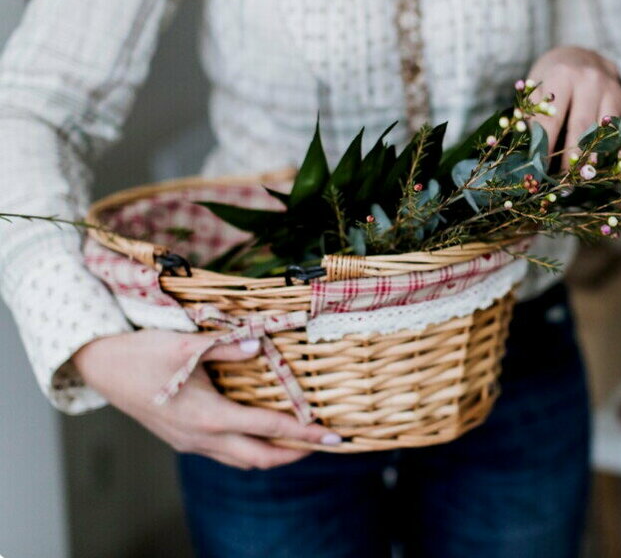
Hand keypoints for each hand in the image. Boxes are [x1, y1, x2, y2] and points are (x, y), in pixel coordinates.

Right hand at [73, 329, 340, 469]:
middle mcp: (202, 438)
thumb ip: (230, 346)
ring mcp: (190, 442)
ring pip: (242, 460)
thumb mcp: (189, 345)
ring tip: (299, 442)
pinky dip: (251, 448)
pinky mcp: (182, 439)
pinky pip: (226, 454)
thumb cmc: (143, 354)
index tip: (333, 436)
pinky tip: (260, 434)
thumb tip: (261, 345)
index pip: (269, 429)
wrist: (102, 366)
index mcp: (209, 417)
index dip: (305, 434)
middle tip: (324, 444)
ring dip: (273, 454)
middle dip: (296, 455)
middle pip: (260, 458)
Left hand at [527, 46, 620, 169]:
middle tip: (564, 184)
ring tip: (584, 179)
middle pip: (583, 128)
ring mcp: (614, 89)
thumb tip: (529, 155)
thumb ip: (533, 116)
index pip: (552, 119)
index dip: (544, 148)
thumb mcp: (536, 87)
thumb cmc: (551, 78)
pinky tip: (612, 166)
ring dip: (597, 159)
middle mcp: (591, 80)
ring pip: (608, 131)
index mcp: (563, 75)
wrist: (580, 55)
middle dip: (573, 159)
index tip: (538, 171)